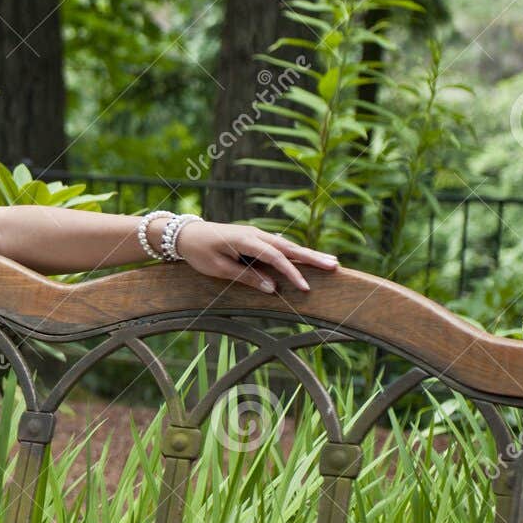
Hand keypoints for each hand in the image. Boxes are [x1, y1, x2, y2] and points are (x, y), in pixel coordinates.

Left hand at [171, 219, 338, 293]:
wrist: (186, 234)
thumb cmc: (200, 252)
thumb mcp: (219, 269)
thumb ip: (246, 277)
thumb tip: (272, 288)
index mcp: (246, 240)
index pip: (275, 257)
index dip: (292, 272)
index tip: (306, 287)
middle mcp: (256, 234)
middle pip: (289, 247)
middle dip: (312, 257)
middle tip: (335, 266)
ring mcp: (257, 234)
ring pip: (287, 245)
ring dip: (308, 254)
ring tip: (331, 261)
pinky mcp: (256, 238)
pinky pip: (279, 246)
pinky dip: (295, 253)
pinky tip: (310, 258)